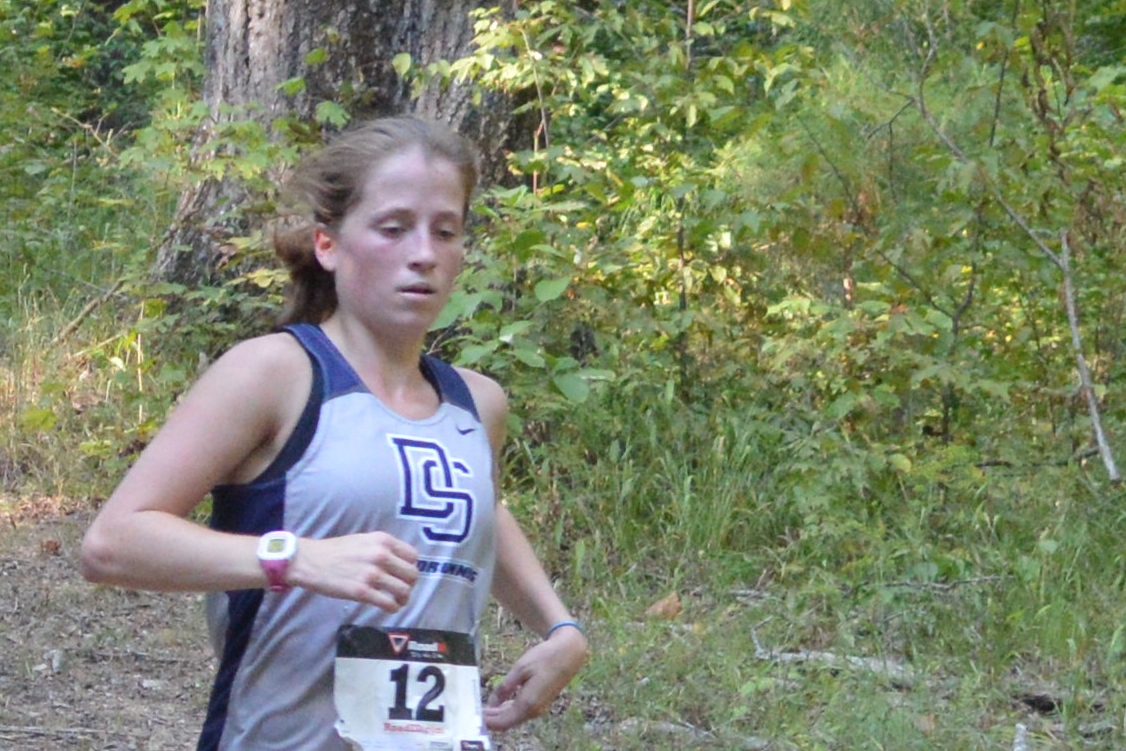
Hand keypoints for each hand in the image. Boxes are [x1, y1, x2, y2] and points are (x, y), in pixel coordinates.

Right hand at [290, 532, 418, 610]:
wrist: (310, 561)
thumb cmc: (336, 550)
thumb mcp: (364, 540)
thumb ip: (383, 548)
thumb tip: (399, 562)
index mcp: (383, 540)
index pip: (413, 556)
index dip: (410, 566)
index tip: (404, 573)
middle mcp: (381, 555)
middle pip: (412, 574)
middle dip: (409, 584)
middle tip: (401, 589)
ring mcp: (372, 574)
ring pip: (404, 590)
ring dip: (404, 598)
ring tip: (397, 601)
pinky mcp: (362, 592)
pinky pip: (389, 603)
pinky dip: (393, 608)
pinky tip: (389, 607)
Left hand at [484, 626, 588, 730]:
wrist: (569, 653)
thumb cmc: (544, 658)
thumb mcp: (520, 669)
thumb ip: (504, 688)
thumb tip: (491, 704)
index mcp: (527, 704)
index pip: (502, 722)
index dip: (487, 721)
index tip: (474, 715)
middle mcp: (534, 711)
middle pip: (508, 722)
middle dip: (491, 719)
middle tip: (475, 710)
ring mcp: (539, 708)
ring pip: (514, 718)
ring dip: (499, 715)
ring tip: (484, 707)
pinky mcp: (542, 703)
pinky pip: (521, 712)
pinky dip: (508, 710)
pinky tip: (500, 703)